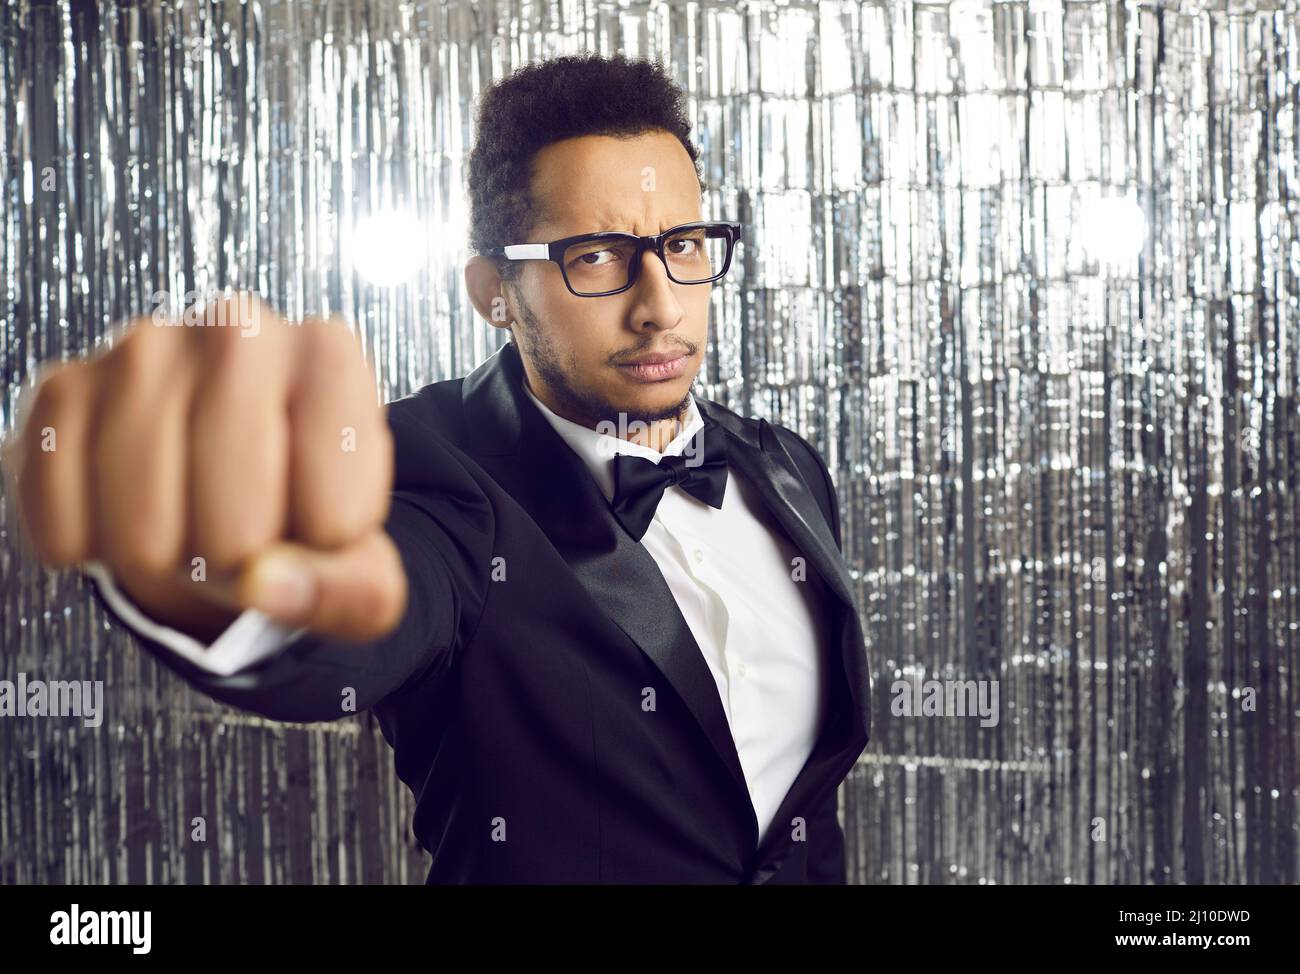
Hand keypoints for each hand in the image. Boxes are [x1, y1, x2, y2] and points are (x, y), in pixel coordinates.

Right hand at [4, 292, 406, 642]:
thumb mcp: (360, 560)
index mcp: (330, 357)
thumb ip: (345, 589)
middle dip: (237, 568)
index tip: (317, 527)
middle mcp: (239, 328)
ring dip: (165, 564)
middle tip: (245, 538)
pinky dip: (94, 548)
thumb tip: (262, 585)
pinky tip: (128, 510)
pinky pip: (66, 522)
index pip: (332, 521)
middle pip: (234, 532)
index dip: (319, 556)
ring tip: (193, 522)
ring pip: (145, 535)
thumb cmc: (303, 505)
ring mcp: (143, 349)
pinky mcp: (64, 386)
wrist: (220, 464)